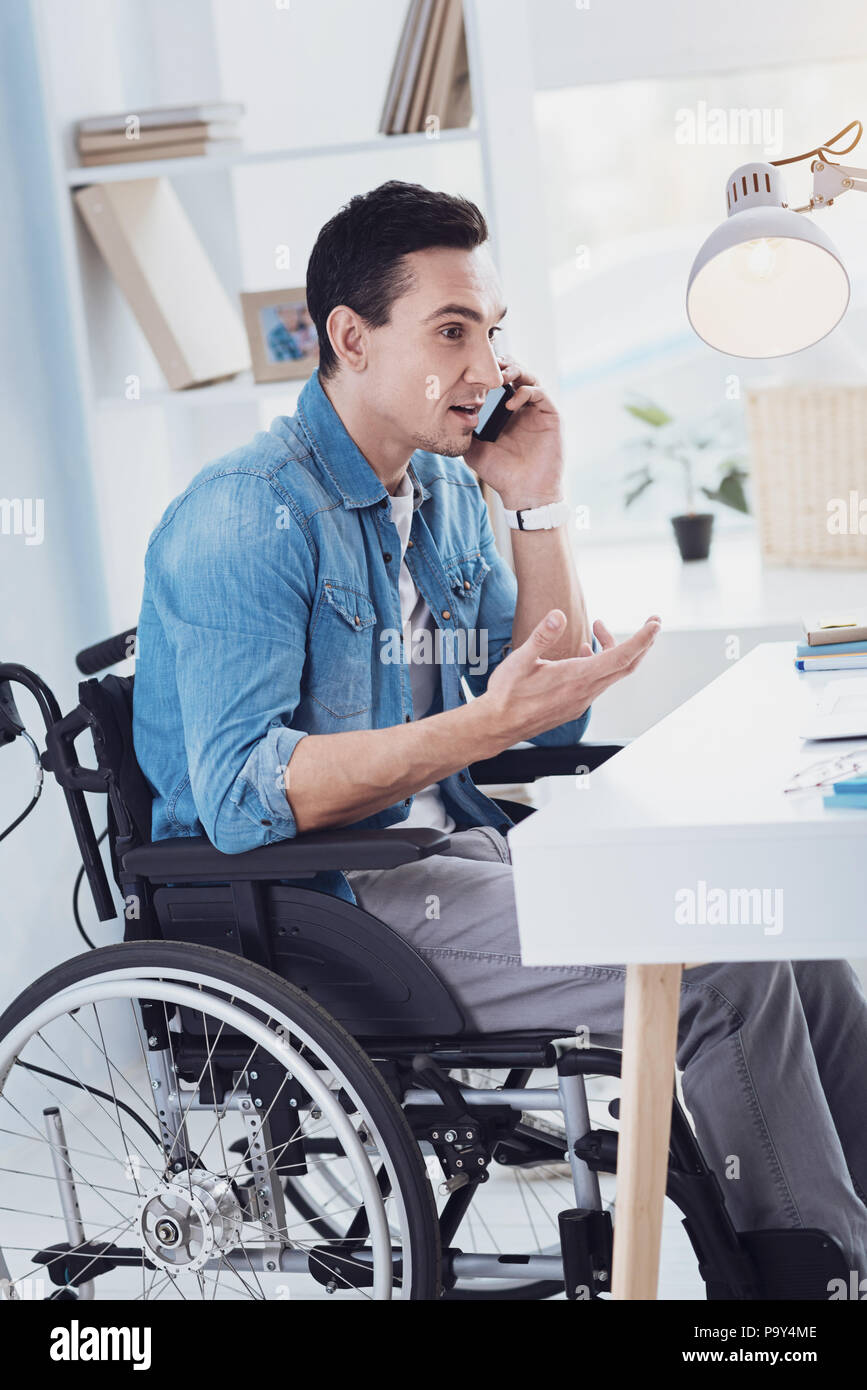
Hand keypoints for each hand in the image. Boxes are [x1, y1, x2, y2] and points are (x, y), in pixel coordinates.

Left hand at [464, 357, 563, 509]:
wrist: (523, 492)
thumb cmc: (501, 473)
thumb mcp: (474, 449)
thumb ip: (464, 430)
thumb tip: (448, 413)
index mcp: (505, 412)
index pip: (499, 381)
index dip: (488, 371)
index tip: (472, 368)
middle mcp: (522, 407)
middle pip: (515, 372)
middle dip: (502, 365)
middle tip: (489, 365)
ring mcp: (537, 410)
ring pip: (529, 377)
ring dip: (515, 371)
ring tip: (500, 378)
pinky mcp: (551, 415)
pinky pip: (540, 393)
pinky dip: (525, 392)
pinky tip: (510, 403)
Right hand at [482, 610, 660, 746]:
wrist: (497, 726)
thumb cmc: (506, 695)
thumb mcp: (521, 659)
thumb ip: (542, 635)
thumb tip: (559, 615)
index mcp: (576, 678)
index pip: (621, 657)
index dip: (642, 639)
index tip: (654, 624)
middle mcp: (585, 692)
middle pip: (626, 666)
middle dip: (642, 642)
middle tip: (650, 622)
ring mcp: (582, 700)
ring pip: (612, 673)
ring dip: (614, 649)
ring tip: (598, 628)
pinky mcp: (575, 705)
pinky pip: (599, 682)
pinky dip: (601, 663)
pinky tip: (584, 653)